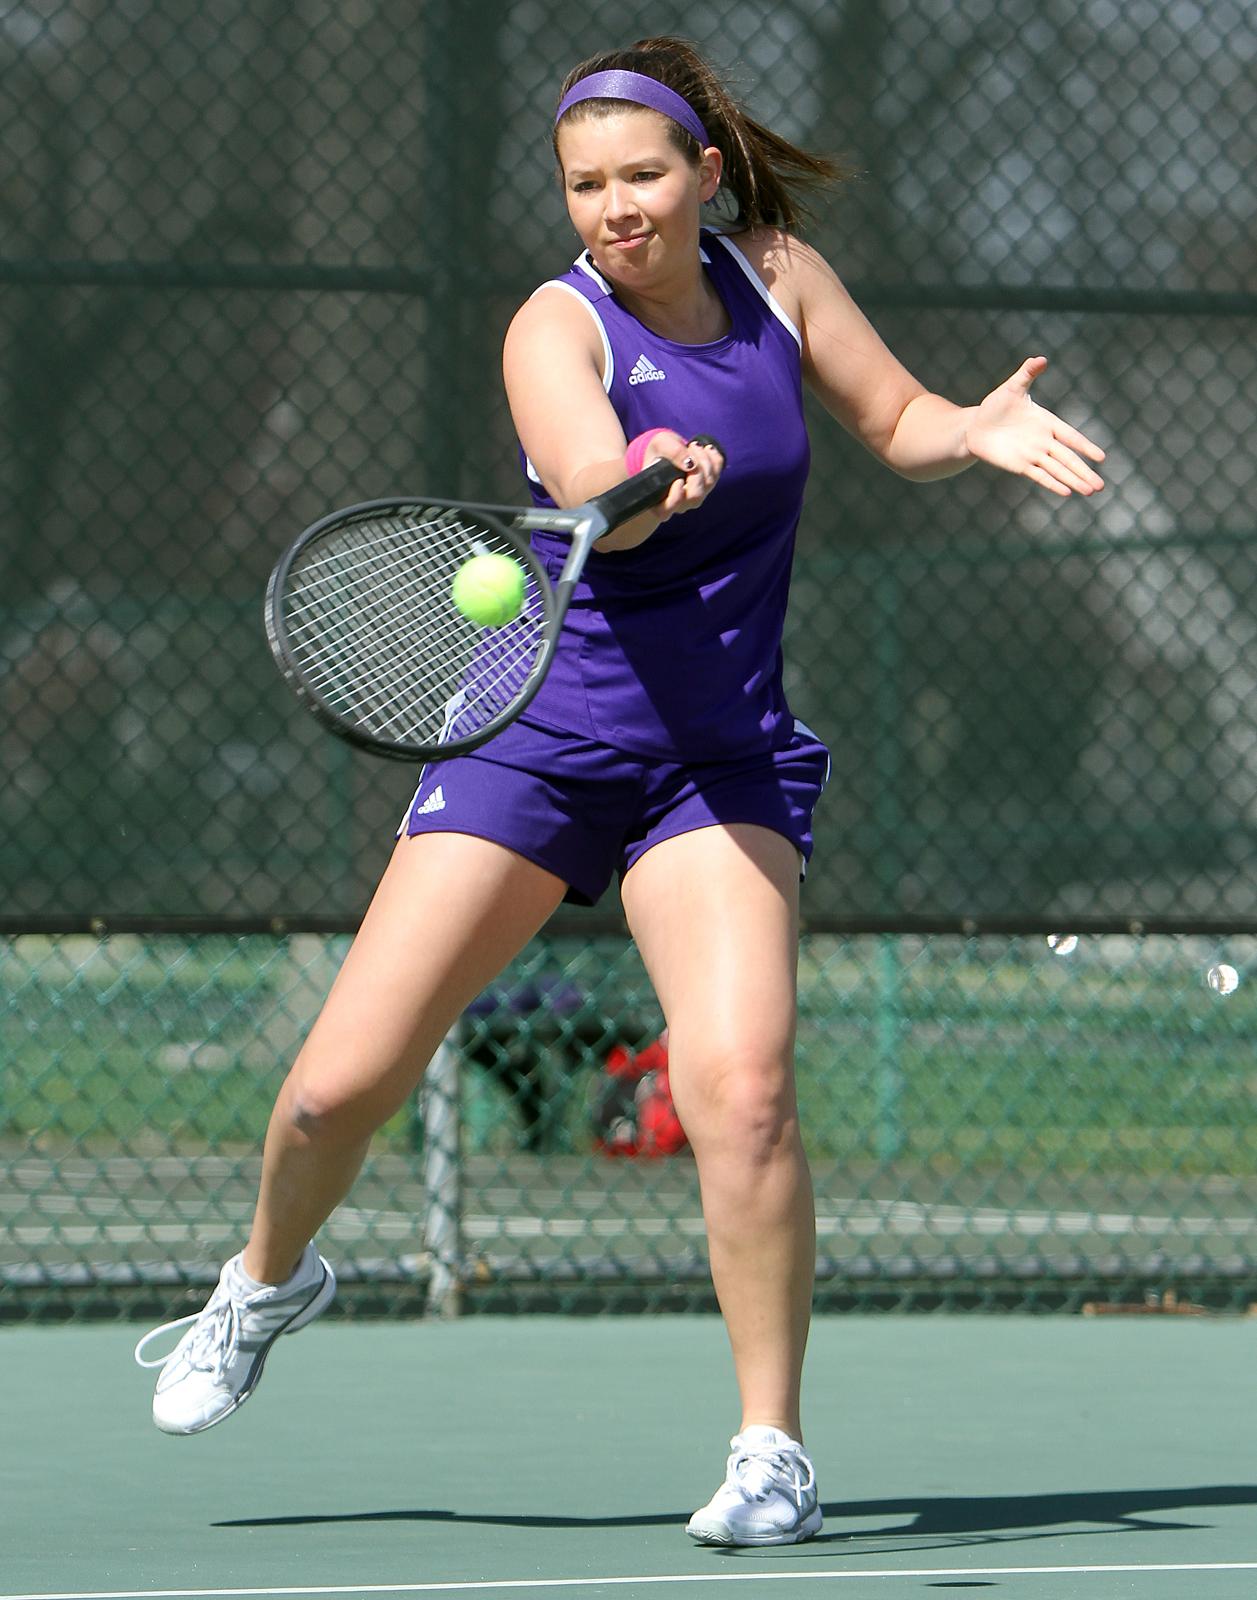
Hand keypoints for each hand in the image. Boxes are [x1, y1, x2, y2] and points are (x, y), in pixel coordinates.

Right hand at [643, 431, 725, 519]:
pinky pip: (716, 476)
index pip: (665, 511)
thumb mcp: (659, 445)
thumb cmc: (658, 452)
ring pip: (707, 485)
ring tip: (694, 446)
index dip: (675, 497)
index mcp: (658, 500)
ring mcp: (694, 497)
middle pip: (694, 496)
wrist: (666, 450)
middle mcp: (677, 504)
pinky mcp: (706, 488)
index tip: (678, 480)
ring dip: (705, 461)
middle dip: (696, 471)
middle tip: (689, 450)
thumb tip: (690, 464)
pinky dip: (715, 459)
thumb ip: (672, 452)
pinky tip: (706, 449)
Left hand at [966, 356, 1105, 496]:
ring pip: (1057, 470)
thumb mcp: (1012, 387)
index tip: (1101, 458)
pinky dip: (1051, 484)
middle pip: (1068, 459)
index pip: (1071, 436)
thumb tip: (1040, 359)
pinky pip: (1039, 476)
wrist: (976, 425)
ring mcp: (1033, 455)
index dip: (1085, 446)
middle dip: (1084, 472)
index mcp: (1047, 422)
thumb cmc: (996, 405)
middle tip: (1101, 486)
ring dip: (1073, 481)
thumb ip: (1027, 373)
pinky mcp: (1019, 465)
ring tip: (1090, 492)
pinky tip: (1066, 492)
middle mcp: (1044, 441)